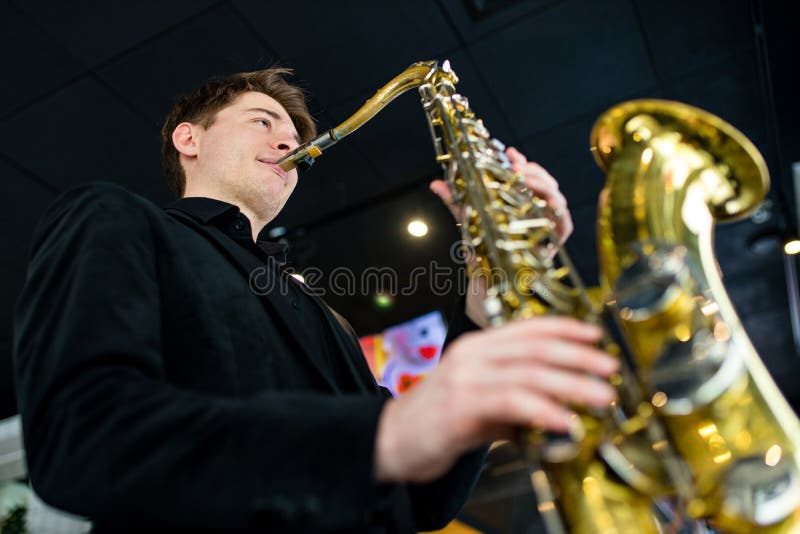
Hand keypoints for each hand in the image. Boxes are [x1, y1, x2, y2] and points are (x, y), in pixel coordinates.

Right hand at [373, 317, 617, 482]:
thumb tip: (557, 414)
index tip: (595, 333)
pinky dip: (544, 410)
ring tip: (601, 397)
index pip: (527, 329)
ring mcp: (465, 378)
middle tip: (609, 368)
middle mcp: (472, 355)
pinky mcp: (461, 405)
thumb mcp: (478, 405)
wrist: (386, 442)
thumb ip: (514, 404)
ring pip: (530, 371)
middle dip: (578, 355)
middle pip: (535, 347)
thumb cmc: (433, 423)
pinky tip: (565, 422)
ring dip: (572, 383)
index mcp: (476, 348)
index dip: (564, 327)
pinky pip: (512, 401)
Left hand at [430, 148, 572, 325]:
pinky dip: (559, 213)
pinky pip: (564, 226)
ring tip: (526, 179)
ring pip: (557, 199)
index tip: (509, 152)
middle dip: (533, 171)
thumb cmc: (480, 259)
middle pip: (545, 184)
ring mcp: (545, 230)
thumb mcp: (469, 225)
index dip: (522, 163)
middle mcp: (534, 215)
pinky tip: (548, 203)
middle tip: (516, 165)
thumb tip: (436, 182)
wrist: (485, 295)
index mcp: (518, 205)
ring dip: (545, 185)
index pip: (527, 178)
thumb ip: (457, 203)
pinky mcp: (552, 247)